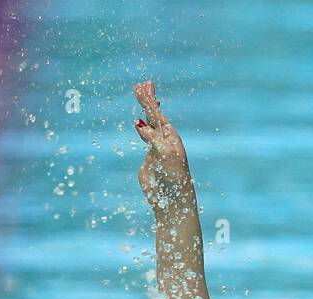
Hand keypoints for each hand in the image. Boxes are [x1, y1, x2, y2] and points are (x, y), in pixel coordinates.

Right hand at [133, 80, 191, 209]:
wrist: (171, 199)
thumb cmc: (173, 177)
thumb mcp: (163, 155)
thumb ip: (153, 139)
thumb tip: (139, 124)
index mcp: (169, 136)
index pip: (157, 113)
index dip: (149, 100)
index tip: (144, 85)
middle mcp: (164, 139)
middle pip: (154, 114)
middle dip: (147, 100)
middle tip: (140, 85)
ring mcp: (156, 148)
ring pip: (149, 124)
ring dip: (145, 110)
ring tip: (140, 95)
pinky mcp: (149, 158)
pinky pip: (145, 138)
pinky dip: (142, 127)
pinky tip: (139, 123)